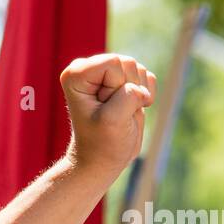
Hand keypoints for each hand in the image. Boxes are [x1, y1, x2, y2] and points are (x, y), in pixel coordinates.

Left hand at [60, 54, 155, 178]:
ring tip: (121, 113)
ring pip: (139, 69)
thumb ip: (129, 95)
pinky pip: (148, 77)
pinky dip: (146, 95)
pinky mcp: (124, 81)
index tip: (103, 108)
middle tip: (113, 112)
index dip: (115, 88)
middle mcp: (89, 69)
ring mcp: (107, 73)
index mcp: (76, 74)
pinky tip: (131, 110)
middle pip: (128, 63)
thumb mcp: (113, 120)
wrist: (103, 160)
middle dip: (128, 90)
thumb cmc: (102, 144)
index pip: (113, 63)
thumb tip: (143, 90)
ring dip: (138, 94)